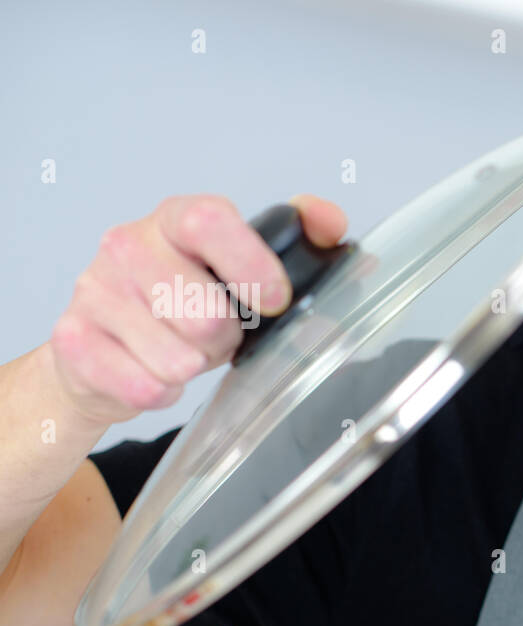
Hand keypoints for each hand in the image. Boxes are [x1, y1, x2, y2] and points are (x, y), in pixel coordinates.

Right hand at [48, 193, 346, 427]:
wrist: (103, 349)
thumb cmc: (185, 305)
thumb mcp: (242, 269)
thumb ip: (296, 239)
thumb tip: (331, 223)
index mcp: (176, 218)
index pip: (210, 222)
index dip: (252, 268)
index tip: (274, 302)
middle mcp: (126, 244)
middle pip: (204, 314)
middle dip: (225, 339)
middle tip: (216, 333)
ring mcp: (94, 289)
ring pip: (177, 359)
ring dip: (191, 367)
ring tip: (180, 350)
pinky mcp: (72, 339)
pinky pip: (145, 388)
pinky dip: (160, 392)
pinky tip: (150, 371)